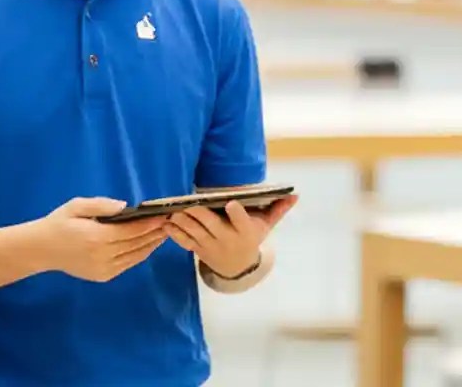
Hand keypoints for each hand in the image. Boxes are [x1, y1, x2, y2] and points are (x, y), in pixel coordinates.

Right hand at [31, 197, 168, 282]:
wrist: (40, 249)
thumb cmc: (59, 223)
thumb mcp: (76, 206)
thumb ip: (101, 205)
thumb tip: (125, 206)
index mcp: (97, 237)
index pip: (133, 230)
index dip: (151, 223)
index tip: (165, 214)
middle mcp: (103, 255)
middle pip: (138, 243)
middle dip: (156, 232)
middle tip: (171, 221)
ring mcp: (104, 269)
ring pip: (136, 255)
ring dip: (152, 243)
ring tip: (164, 231)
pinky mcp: (103, 276)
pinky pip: (128, 264)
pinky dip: (141, 254)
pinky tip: (148, 243)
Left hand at [165, 195, 296, 277]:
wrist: (237, 267)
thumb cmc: (252, 237)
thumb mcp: (267, 226)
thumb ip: (279, 209)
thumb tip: (295, 194)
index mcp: (245, 231)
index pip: (241, 221)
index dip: (236, 213)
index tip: (230, 203)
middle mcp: (227, 239)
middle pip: (211, 225)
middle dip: (199, 213)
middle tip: (188, 201)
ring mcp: (210, 246)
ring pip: (194, 232)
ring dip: (182, 220)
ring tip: (173, 209)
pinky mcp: (198, 250)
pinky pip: (183, 241)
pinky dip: (174, 232)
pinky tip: (166, 222)